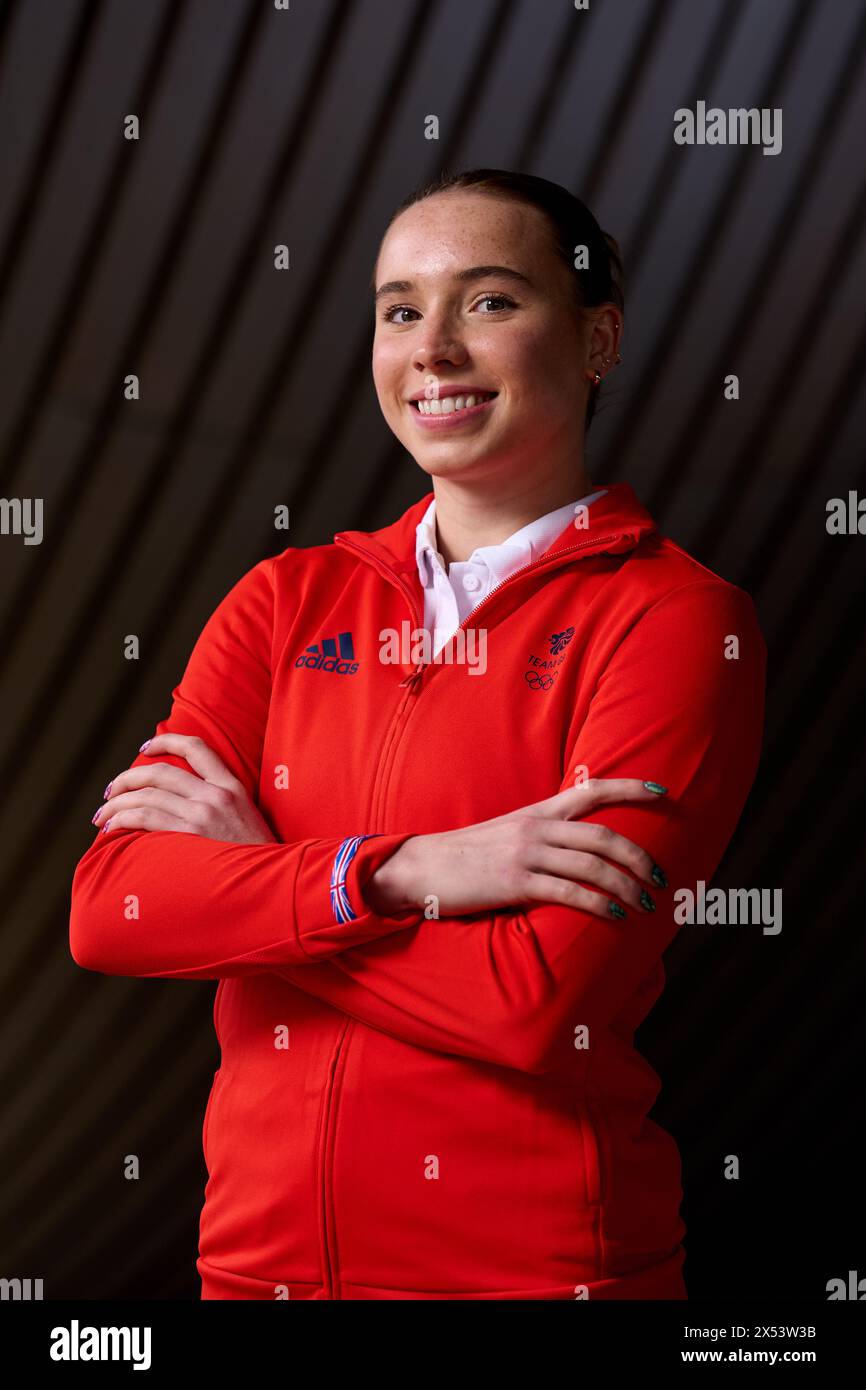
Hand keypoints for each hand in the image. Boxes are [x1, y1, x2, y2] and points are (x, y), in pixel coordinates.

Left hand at [91, 733, 277, 844]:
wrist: (273, 885)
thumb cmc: (257, 860)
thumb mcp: (249, 821)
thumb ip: (223, 806)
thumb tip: (185, 804)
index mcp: (233, 786)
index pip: (196, 748)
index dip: (166, 742)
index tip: (144, 749)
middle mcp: (217, 795)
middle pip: (160, 772)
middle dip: (126, 779)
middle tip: (110, 791)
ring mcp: (204, 814)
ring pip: (147, 796)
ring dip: (117, 803)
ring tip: (102, 815)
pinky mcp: (191, 836)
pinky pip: (146, 819)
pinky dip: (123, 819)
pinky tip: (112, 828)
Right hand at [365, 779, 668, 919]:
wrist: (420, 866)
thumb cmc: (467, 856)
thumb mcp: (507, 834)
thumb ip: (543, 836)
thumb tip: (580, 850)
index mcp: (537, 812)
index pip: (593, 790)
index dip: (631, 789)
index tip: (664, 793)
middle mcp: (536, 828)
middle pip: (603, 835)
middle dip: (639, 856)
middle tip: (661, 877)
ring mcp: (526, 854)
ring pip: (592, 866)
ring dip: (626, 885)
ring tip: (645, 903)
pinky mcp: (515, 883)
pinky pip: (569, 892)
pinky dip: (599, 904)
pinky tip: (615, 915)